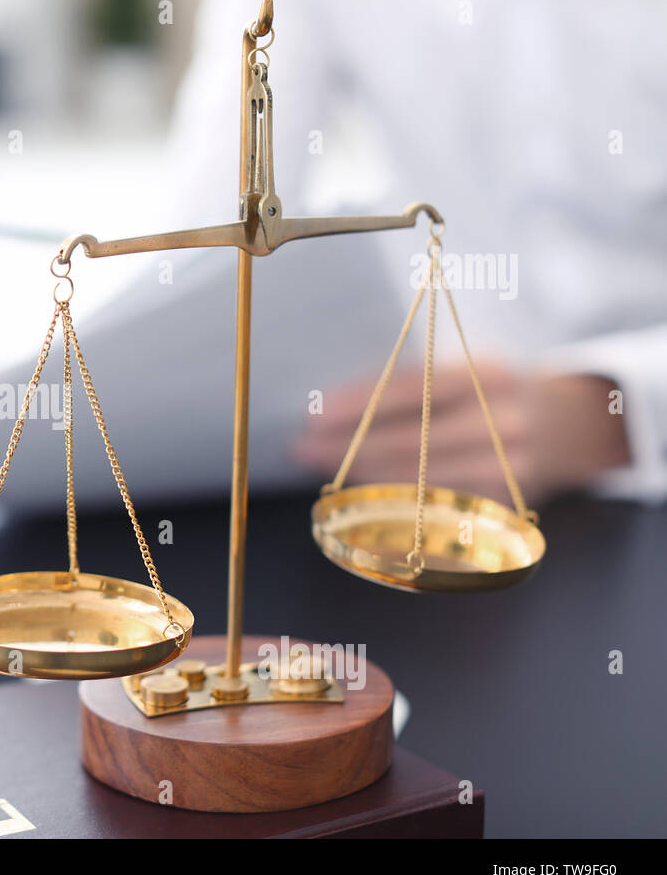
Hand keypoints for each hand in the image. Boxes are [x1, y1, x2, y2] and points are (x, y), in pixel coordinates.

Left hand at [293, 363, 629, 505]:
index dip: (359, 405)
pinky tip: (362, 498)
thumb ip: (412, 385)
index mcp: (486, 374)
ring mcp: (509, 464)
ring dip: (364, 478)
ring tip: (323, 475)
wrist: (572, 423)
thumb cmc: (491, 392)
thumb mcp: (465, 370)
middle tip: (302, 450)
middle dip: (349, 446)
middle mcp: (502, 418)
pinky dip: (396, 501)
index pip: (410, 389)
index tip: (314, 416)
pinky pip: (438, 504)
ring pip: (421, 477)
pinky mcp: (507, 499)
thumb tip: (334, 410)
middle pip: (411, 438)